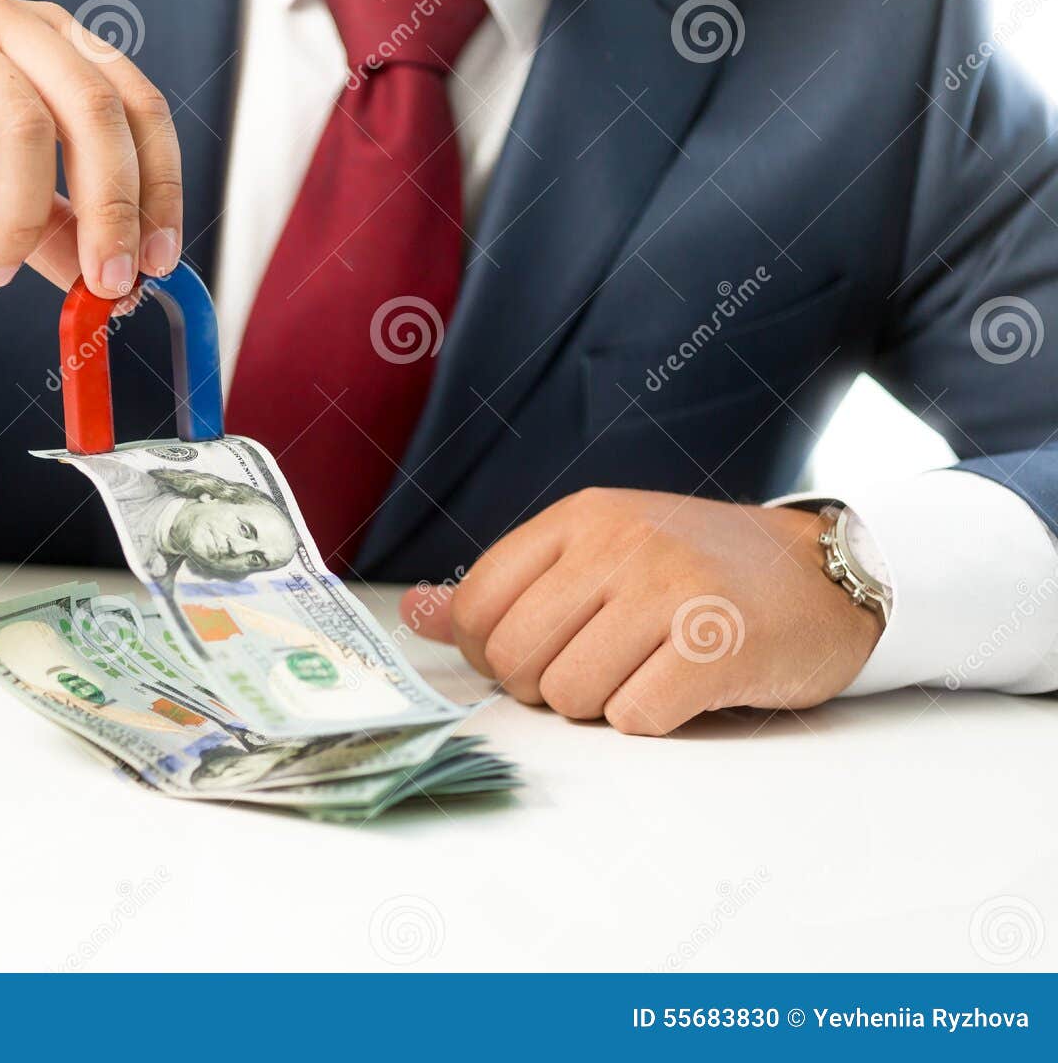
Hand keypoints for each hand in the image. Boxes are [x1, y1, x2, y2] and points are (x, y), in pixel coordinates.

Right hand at [0, 0, 181, 297]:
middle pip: (97, 111)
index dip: (160, 189)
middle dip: (111, 210)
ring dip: (18, 215)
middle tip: (103, 281)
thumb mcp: (3, 214)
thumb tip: (120, 286)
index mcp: (61, 54)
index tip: (157, 262)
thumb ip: (63, 239)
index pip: (140, 109)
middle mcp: (17, 28)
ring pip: (25, 120)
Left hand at [400, 488, 882, 734]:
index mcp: (579, 518)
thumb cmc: (698, 572)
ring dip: (603, 705)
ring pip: (570, 696)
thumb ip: (505, 588)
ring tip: (647, 670)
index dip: (495, 652)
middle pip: (516, 658)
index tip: (538, 653)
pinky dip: (653, 720)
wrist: (826, 574)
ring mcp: (670, 590)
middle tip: (598, 668)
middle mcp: (619, 543)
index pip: (479, 605)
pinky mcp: (717, 646)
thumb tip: (411, 613)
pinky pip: (635, 719)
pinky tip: (684, 689)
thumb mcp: (598, 556)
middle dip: (545, 686)